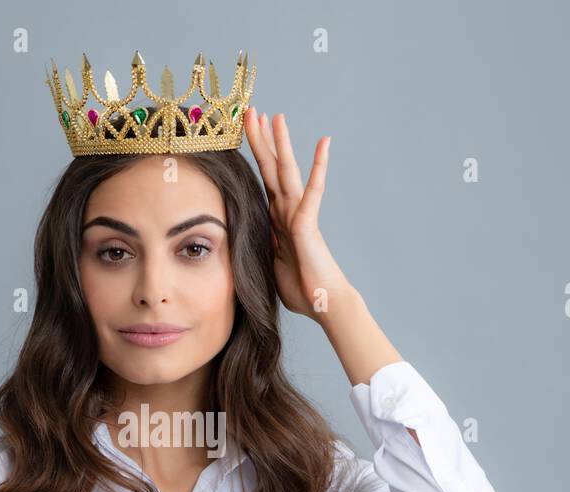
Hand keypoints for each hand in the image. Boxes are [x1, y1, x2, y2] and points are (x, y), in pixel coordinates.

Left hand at [242, 108, 351, 322]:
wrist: (323, 303)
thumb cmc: (302, 289)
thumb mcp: (269, 265)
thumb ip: (261, 248)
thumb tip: (246, 243)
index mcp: (276, 219)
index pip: (262, 180)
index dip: (254, 156)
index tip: (246, 131)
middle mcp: (287, 211)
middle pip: (271, 168)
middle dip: (260, 140)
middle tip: (251, 111)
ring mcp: (298, 214)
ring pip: (287, 171)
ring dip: (281, 143)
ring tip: (276, 115)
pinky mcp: (307, 223)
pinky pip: (313, 190)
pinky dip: (318, 166)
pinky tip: (323, 142)